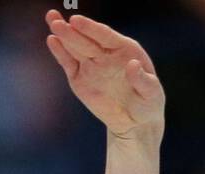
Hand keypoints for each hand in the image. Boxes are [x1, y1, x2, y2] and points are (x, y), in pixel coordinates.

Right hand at [45, 10, 163, 138]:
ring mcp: (91, 65)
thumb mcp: (152, 94)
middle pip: (86, 40)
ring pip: (75, 47)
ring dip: (62, 35)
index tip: (76, 21)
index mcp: (124, 49)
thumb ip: (143, 80)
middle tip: (56, 20)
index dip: (90, 28)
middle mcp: (105, 53)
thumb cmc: (148, 104)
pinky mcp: (80, 78)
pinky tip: (52, 41)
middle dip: (71, 30)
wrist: (135, 123)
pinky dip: (60, 53)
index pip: (105, 36)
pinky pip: (69, 64)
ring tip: (51, 20)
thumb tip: (133, 66)